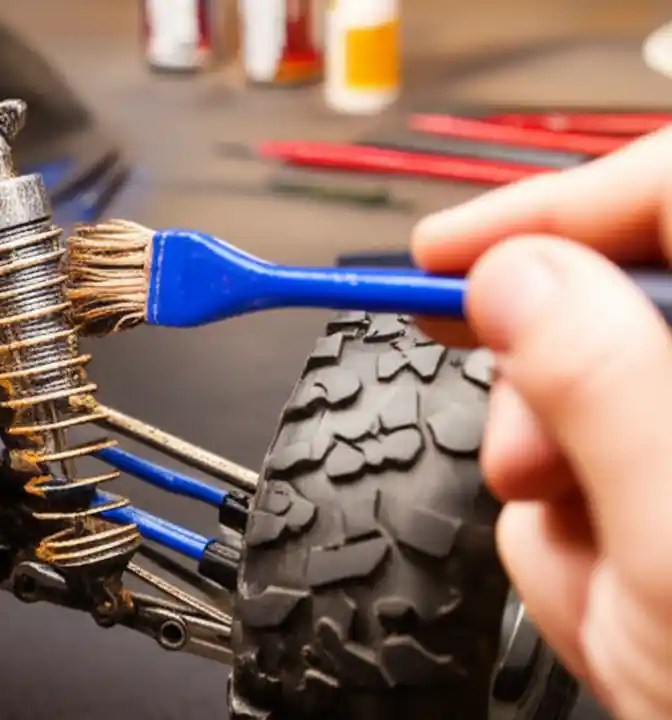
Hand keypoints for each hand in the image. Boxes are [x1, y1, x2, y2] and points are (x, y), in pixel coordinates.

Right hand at [411, 128, 671, 719]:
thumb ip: (595, 383)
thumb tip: (513, 279)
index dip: (556, 209)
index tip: (446, 254)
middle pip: (624, 305)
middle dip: (548, 391)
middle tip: (520, 460)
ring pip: (592, 411)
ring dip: (560, 500)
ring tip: (598, 584)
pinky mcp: (670, 506)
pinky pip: (589, 486)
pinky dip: (575, 547)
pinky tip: (616, 604)